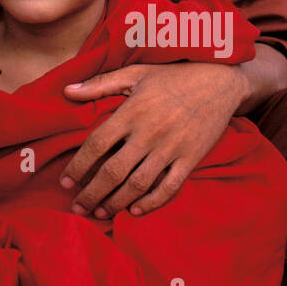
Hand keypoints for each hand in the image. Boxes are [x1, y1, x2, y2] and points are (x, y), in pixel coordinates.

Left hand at [60, 61, 249, 217]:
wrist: (221, 81)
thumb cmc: (174, 76)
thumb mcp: (136, 72)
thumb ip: (100, 83)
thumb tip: (67, 91)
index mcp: (132, 111)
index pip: (97, 145)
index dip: (78, 166)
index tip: (66, 182)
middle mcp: (149, 132)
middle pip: (113, 171)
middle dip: (92, 194)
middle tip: (78, 208)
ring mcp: (171, 147)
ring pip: (138, 184)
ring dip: (116, 202)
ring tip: (100, 212)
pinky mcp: (190, 158)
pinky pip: (169, 187)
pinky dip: (151, 203)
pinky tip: (134, 211)